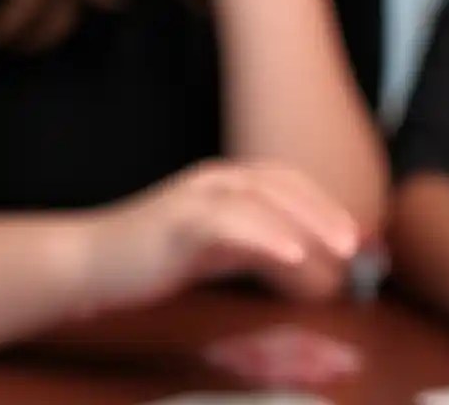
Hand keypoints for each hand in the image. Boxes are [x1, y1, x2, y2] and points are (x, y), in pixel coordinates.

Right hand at [80, 160, 358, 312]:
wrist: (88, 264)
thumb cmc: (158, 258)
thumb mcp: (223, 253)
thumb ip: (265, 253)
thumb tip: (314, 268)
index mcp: (230, 182)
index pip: (291, 184)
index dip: (327, 204)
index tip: (360, 234)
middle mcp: (217, 181)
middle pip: (285, 185)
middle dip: (327, 212)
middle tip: (359, 243)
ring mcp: (196, 197)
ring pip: (264, 200)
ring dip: (307, 222)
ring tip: (340, 249)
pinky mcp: (176, 222)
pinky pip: (229, 223)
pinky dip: (265, 236)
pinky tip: (292, 254)